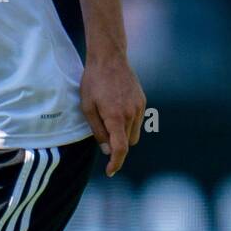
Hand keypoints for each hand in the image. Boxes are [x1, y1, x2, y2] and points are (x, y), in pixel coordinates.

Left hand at [79, 55, 144, 177]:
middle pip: (127, 143)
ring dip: (123, 135)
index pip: (120, 149)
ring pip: (134, 134)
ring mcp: (139, 107)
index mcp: (116, 117)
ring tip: (108, 119)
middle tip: (103, 138)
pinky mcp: (142, 101)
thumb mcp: (87, 108)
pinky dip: (128, 123)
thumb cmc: (93, 82)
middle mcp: (131, 114)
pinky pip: (137, 121)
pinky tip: (116, 109)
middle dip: (117, 146)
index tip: (110, 171)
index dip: (116, 164)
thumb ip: (98, 131)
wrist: (109, 58)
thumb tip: (107, 150)